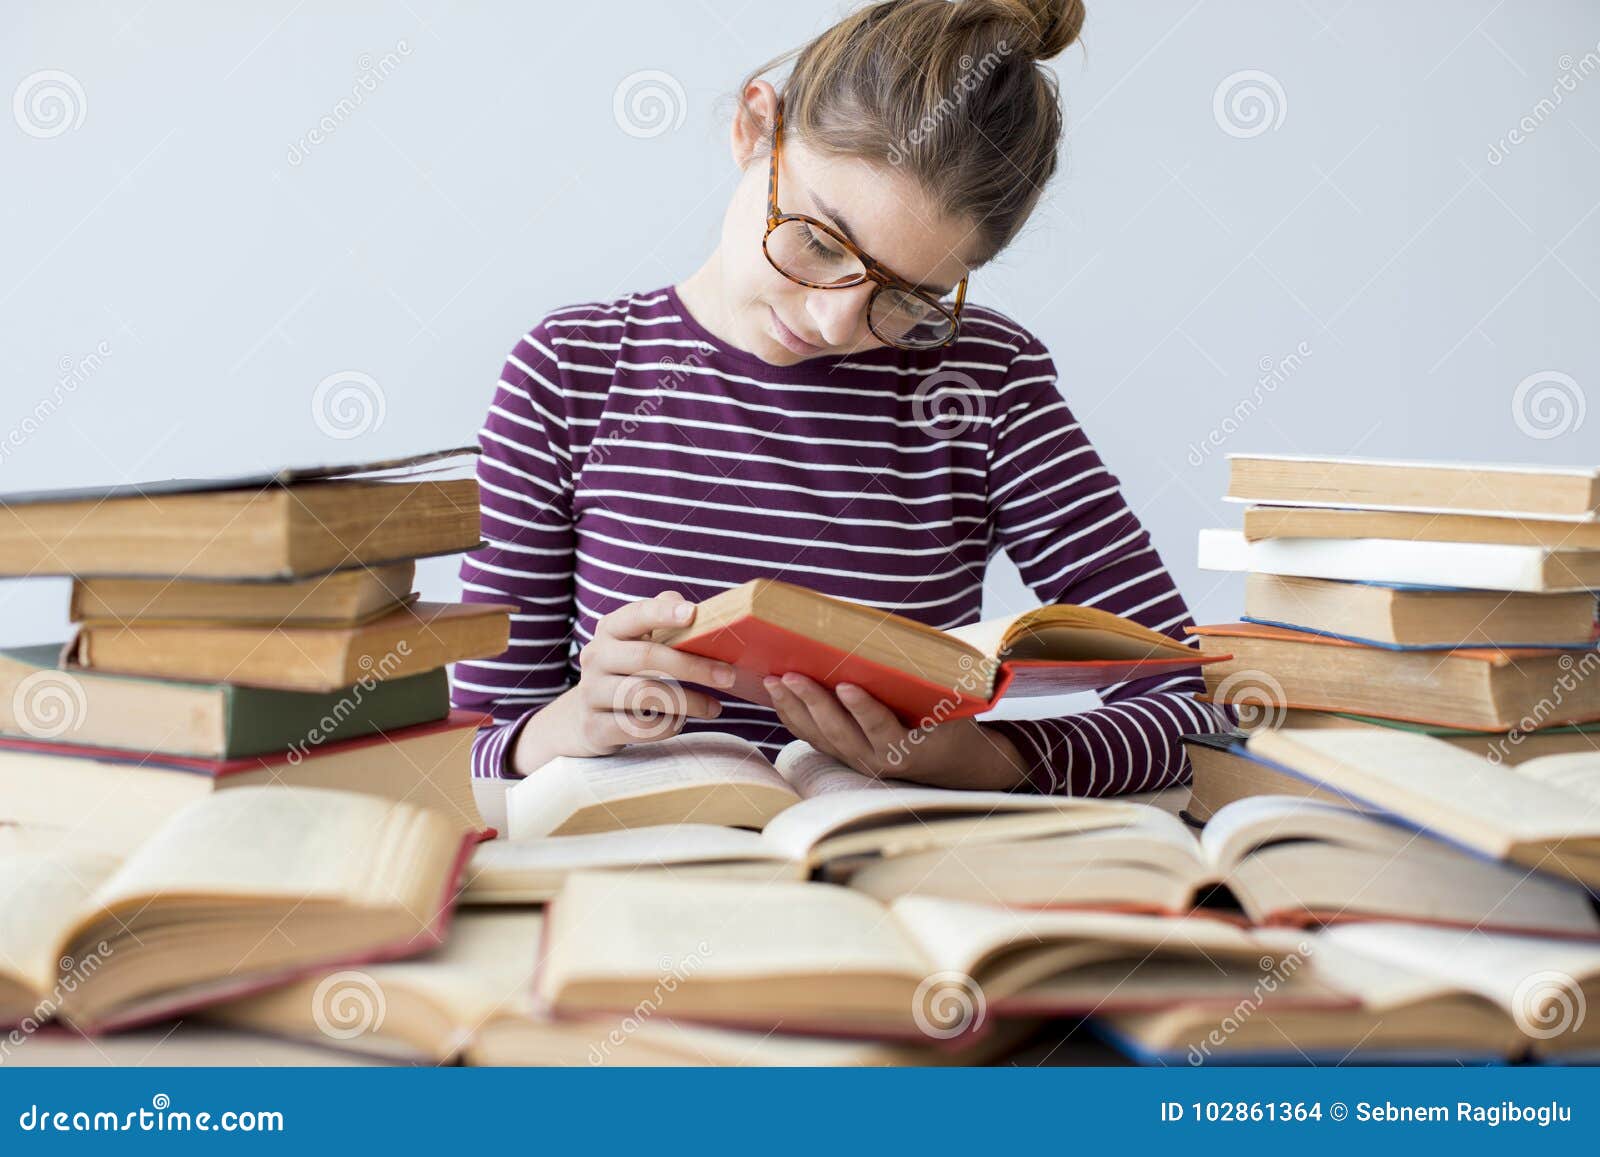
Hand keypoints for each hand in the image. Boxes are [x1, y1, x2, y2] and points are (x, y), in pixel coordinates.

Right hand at [512, 591, 735, 772]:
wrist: (585, 718)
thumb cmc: (627, 673)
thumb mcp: (639, 642)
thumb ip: (663, 622)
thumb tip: (694, 609)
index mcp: (610, 630)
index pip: (636, 614)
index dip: (663, 612)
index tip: (693, 614)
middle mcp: (596, 657)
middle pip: (646, 656)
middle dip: (692, 666)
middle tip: (727, 676)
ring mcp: (591, 693)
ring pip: (644, 694)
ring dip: (688, 701)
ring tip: (712, 707)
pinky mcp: (594, 728)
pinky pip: (638, 727)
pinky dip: (666, 726)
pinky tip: (680, 723)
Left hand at [763, 673, 1026, 790]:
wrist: (949, 763)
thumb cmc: (948, 720)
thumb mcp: (946, 703)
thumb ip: (920, 679)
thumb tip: (886, 637)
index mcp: (908, 747)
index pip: (881, 727)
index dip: (863, 709)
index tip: (846, 686)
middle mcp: (878, 760)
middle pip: (840, 732)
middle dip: (813, 703)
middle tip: (791, 676)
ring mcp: (857, 761)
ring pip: (820, 737)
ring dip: (794, 709)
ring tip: (774, 681)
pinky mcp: (843, 757)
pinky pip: (813, 738)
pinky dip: (793, 717)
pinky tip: (777, 695)